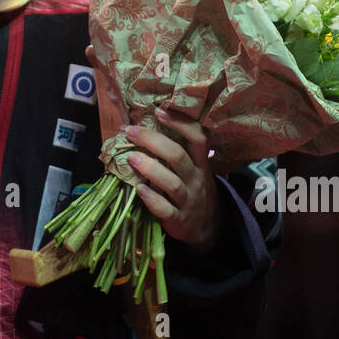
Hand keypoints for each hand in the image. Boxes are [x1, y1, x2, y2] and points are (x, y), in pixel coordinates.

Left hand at [123, 108, 221, 253]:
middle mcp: (195, 178)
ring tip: (130, 157)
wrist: (208, 228)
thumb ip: (176, 152)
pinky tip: (138, 189)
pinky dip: (151, 199)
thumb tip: (143, 128)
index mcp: (200, 162)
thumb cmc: (192, 190)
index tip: (159, 111)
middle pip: (178, 156)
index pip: (198, 137)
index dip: (180, 123)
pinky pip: (165, 209)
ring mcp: (188, 199)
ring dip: (150, 168)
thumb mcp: (193, 170)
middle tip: (130, 131)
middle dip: (153, 141)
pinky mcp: (178, 219)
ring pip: (171, 183)